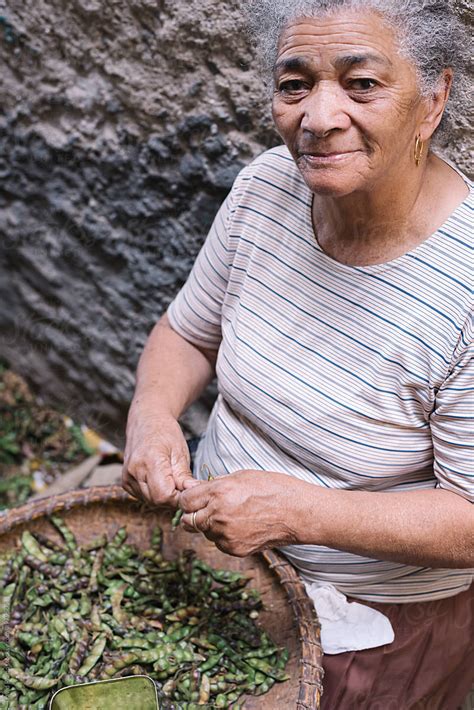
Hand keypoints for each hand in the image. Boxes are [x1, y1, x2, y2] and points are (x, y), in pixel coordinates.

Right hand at [122, 406, 198, 507]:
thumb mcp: (180, 452)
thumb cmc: (165, 433)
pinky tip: (160, 479)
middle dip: (172, 497)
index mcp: (149, 461)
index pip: (164, 496)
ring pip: (149, 501)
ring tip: (170, 479)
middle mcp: (134, 471)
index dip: (178, 497)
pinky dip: (153, 493)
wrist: (146, 421)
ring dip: (163, 496)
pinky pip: (142, 497)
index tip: (187, 489)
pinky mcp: (125, 482)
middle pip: (156, 501)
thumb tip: (193, 494)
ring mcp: (127, 477)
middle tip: (181, 484)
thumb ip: (185, 477)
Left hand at [178, 469, 300, 555]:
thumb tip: (191, 488)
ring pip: (204, 533)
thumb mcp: (241, 476)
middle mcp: (218, 516)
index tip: (194, 498)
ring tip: (233, 515)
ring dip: (210, 525)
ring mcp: (226, 535)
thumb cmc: (273, 489)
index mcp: (219, 493)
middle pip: (188, 520)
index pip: (185, 501)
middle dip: (194, 514)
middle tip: (208, 509)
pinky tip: (241, 526)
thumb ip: (213, 484)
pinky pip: (219, 543)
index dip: (188, 499)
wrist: (298, 513)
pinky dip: (224, 536)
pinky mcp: (235, 549)